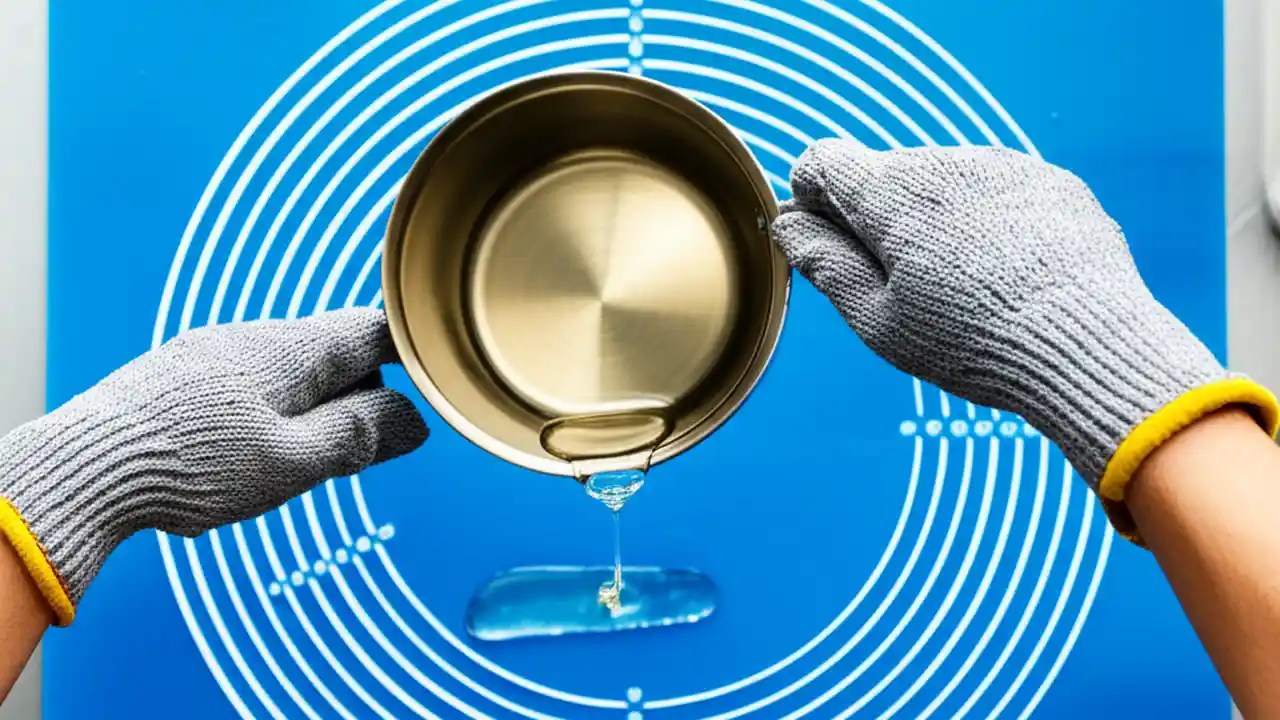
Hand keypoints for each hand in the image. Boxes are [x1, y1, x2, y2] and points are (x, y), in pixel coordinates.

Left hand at [0, 308, 427, 623]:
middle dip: (356, 400)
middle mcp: (255, 337)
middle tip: (352, 456)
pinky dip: (265, 420)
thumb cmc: (194, 466)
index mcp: (294, 351)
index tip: (433, 379)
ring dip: (307, 415)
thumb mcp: (294, 462)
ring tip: (284, 470)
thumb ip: (359, 438)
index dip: (411, 352)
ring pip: (288, 376)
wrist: (87, 468)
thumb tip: (415, 420)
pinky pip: (247, 388)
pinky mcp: (182, 374)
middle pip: (333, 357)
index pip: (374, 332)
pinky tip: (236, 465)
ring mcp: (213, 351)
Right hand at [771, 141, 1276, 538]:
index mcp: (891, 194)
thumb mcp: (879, 320)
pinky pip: (996, 188)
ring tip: (962, 284)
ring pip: (942, 178)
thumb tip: (788, 228)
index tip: (828, 238)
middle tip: (902, 282)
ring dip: (933, 215)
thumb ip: (825, 265)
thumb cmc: (971, 345)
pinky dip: (986, 218)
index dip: (814, 198)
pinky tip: (1005, 272)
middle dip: (876, 214)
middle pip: (884, 171)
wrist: (1085, 347)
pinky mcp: (1049, 180)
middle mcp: (945, 162)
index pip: (825, 159)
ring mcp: (1003, 165)